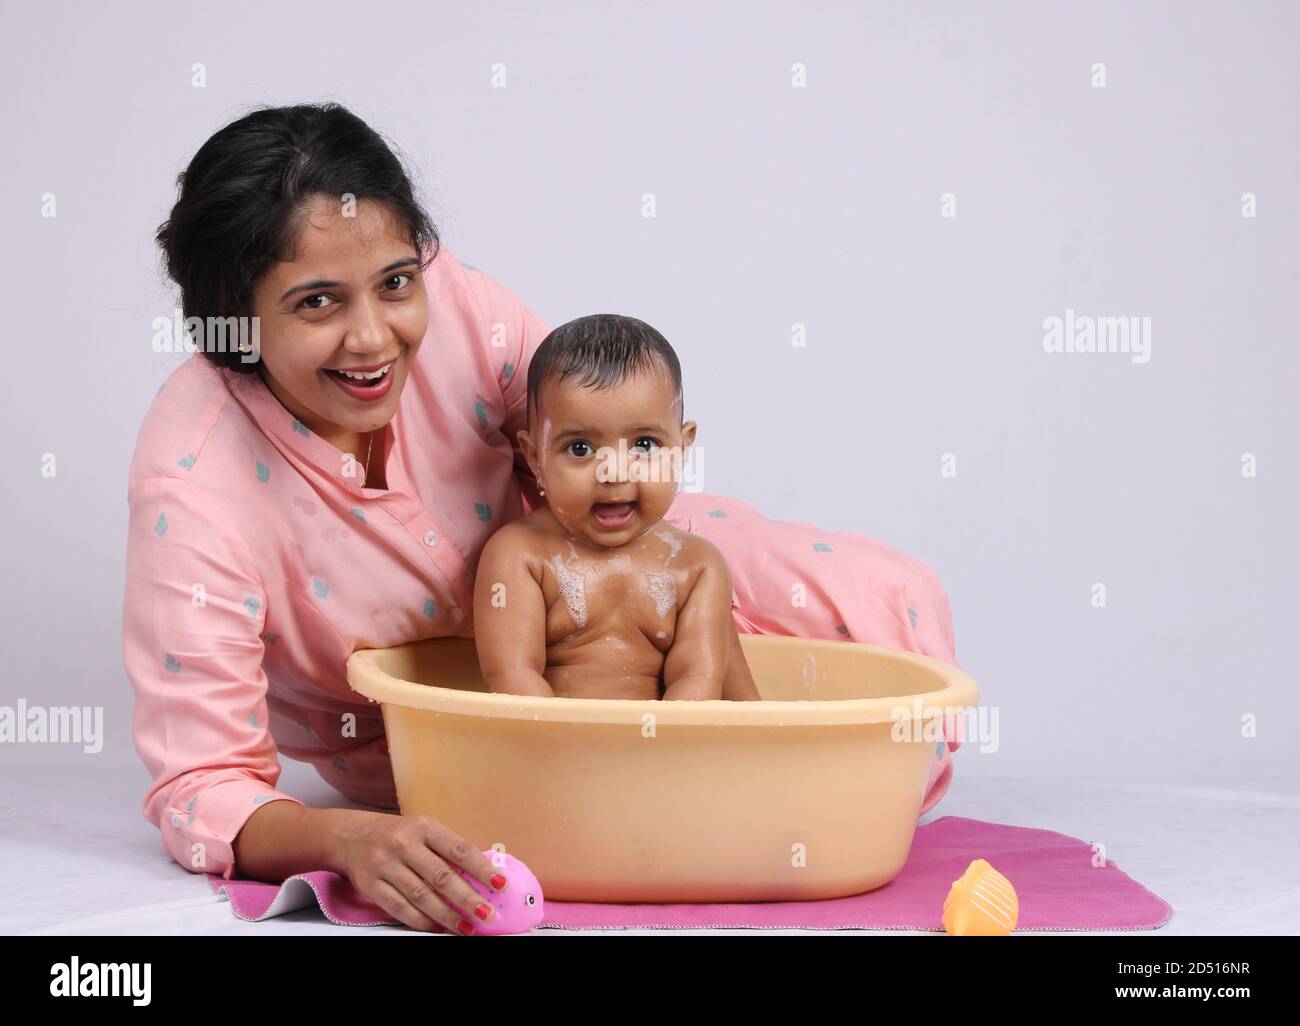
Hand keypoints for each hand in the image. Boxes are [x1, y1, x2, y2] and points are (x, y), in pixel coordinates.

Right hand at [333, 812, 507, 933]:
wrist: (348, 836)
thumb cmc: (396, 834)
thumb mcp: (422, 830)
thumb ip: (448, 850)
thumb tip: (482, 876)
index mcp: (424, 827)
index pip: (459, 849)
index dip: (482, 868)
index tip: (501, 884)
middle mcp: (404, 844)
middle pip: (442, 876)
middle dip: (468, 899)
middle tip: (489, 915)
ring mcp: (386, 865)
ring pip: (422, 896)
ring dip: (448, 916)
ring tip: (468, 928)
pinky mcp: (370, 885)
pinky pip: (400, 908)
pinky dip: (421, 921)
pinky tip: (438, 927)